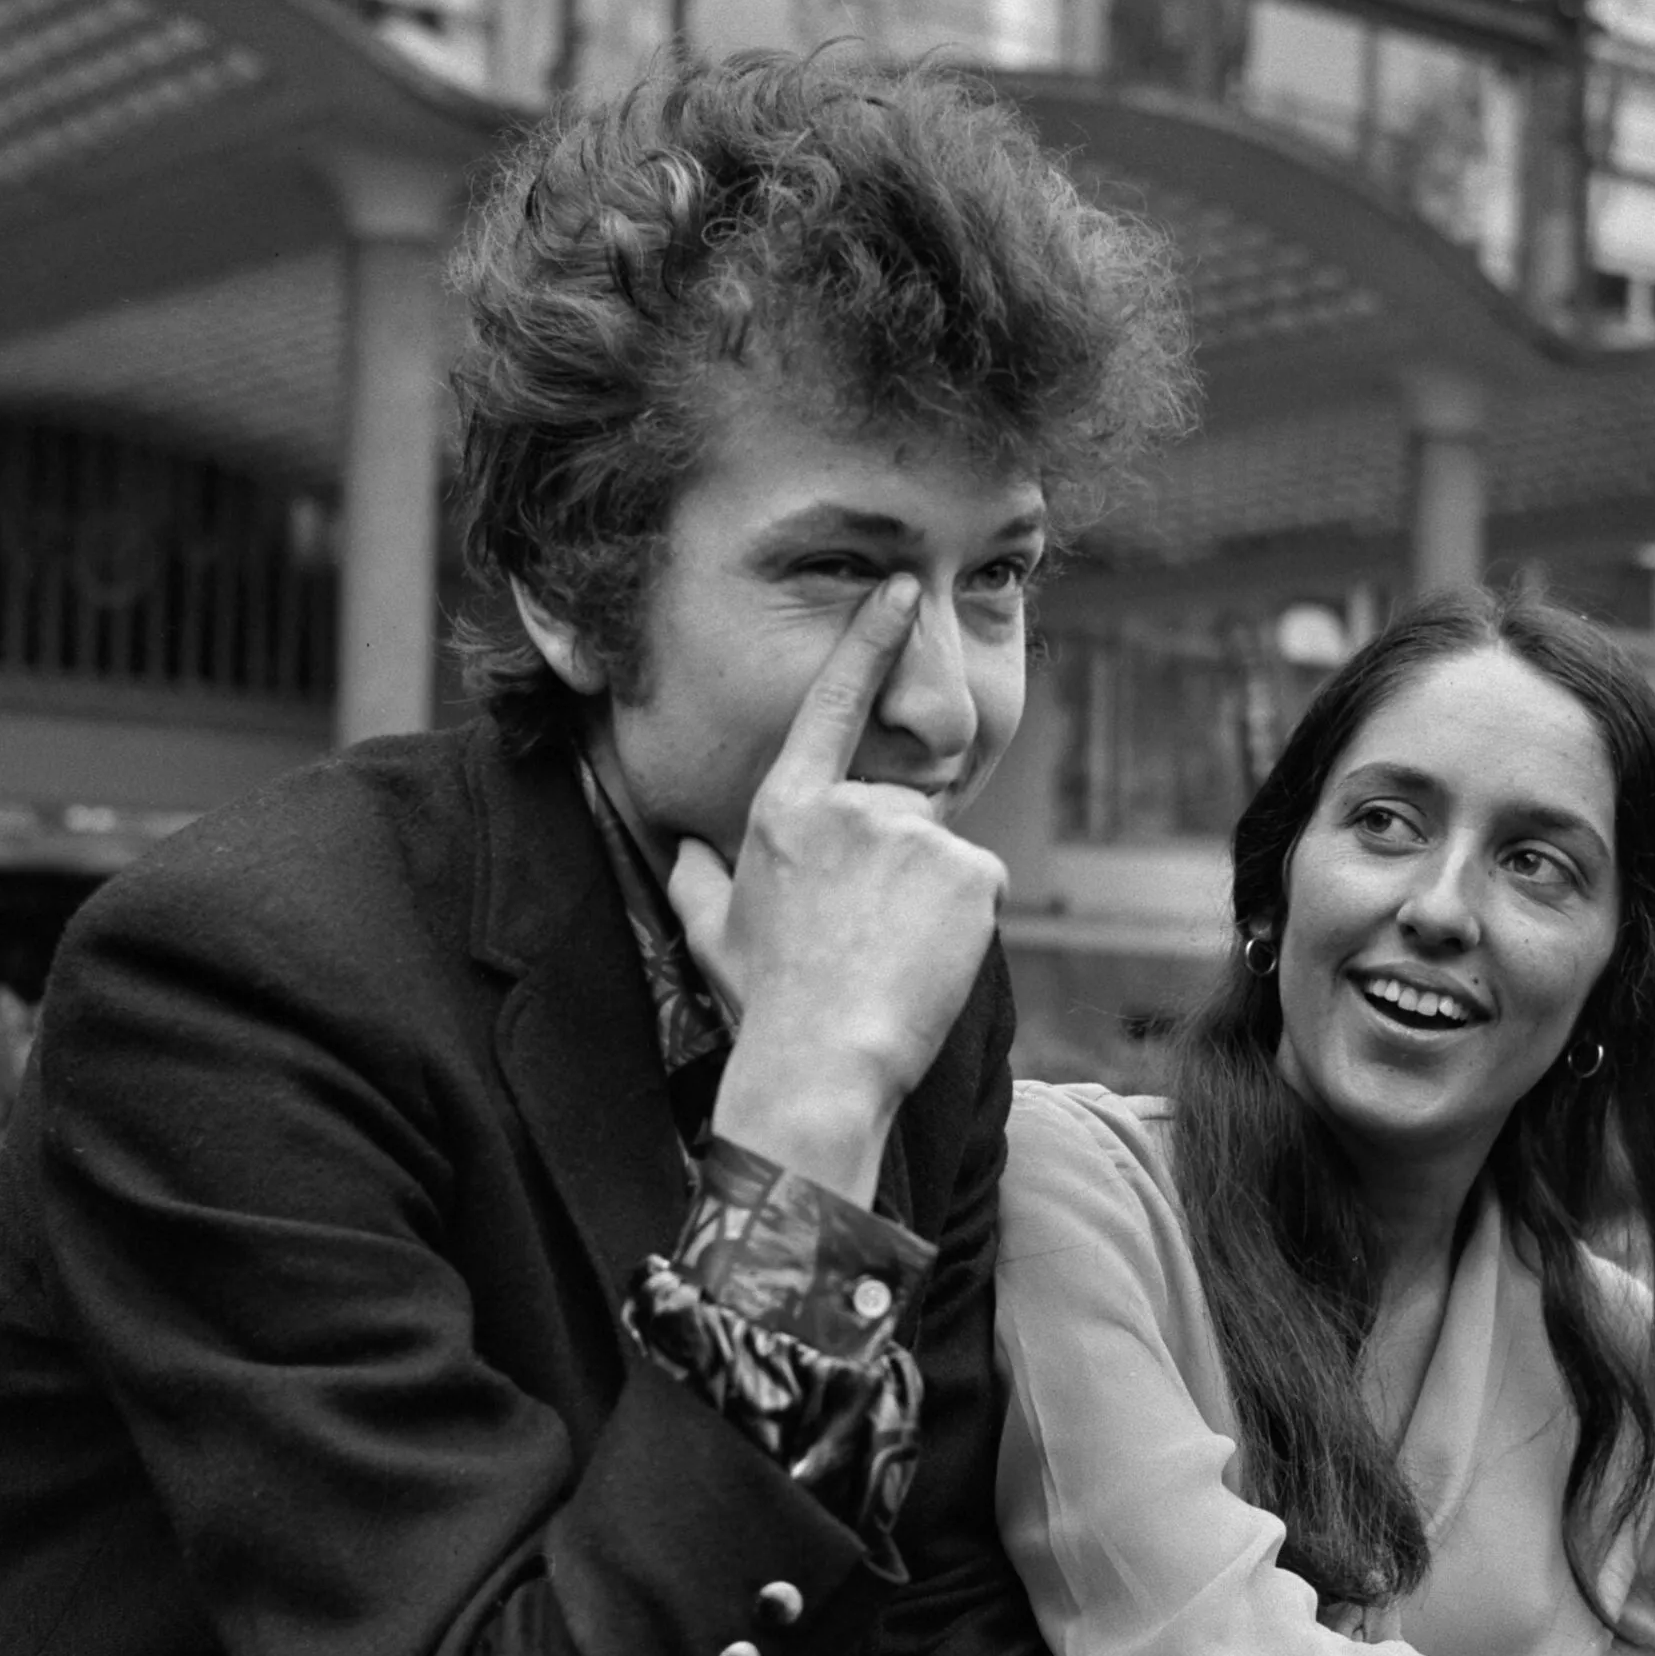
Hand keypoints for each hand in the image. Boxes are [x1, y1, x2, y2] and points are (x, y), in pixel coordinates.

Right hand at [676, 574, 1006, 1203]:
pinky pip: (974, 886)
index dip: (869, 641)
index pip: (833, 704)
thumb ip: (694, 879)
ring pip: (935, 855)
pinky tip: (926, 961)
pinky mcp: (972, 871)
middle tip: (863, 937)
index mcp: (787, 809)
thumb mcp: (710, 934)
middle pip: (894, 812)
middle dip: (889, 866)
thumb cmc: (765, 1005)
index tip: (900, 590)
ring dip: (923, 898)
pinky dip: (960, 921)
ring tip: (889, 958)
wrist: (821, 1065)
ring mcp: (916, 835)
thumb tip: (680, 850)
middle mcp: (853, 806)